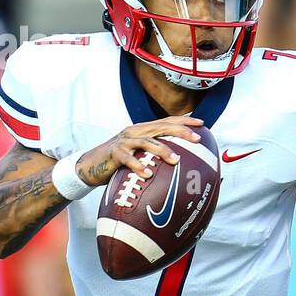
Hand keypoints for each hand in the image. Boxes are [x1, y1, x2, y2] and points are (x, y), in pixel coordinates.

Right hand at [76, 116, 203, 185]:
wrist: (92, 165)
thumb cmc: (121, 162)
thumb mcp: (141, 154)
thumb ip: (157, 155)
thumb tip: (182, 164)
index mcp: (144, 130)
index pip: (168, 121)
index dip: (185, 121)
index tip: (203, 124)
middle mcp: (136, 132)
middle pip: (162, 127)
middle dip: (181, 131)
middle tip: (197, 139)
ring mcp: (124, 141)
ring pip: (147, 141)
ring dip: (163, 150)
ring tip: (176, 160)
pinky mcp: (114, 153)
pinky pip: (128, 159)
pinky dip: (138, 166)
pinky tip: (148, 174)